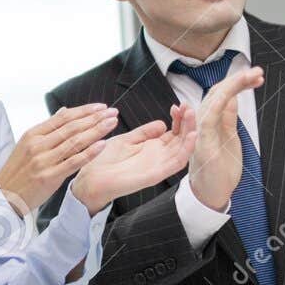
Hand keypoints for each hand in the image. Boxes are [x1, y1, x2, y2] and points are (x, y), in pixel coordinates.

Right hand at [0, 104, 118, 213]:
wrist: (4, 196)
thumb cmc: (17, 171)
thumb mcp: (26, 145)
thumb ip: (47, 129)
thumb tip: (64, 111)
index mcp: (32, 135)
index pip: (62, 118)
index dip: (84, 111)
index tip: (101, 107)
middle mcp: (37, 145)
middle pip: (71, 127)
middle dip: (94, 118)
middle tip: (112, 112)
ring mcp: (43, 160)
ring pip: (74, 142)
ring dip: (96, 131)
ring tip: (111, 124)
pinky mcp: (49, 176)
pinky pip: (73, 162)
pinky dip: (89, 153)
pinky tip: (102, 145)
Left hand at [71, 110, 196, 213]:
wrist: (92, 178)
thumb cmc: (106, 160)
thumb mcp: (127, 140)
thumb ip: (144, 132)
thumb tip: (163, 123)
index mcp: (152, 147)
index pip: (174, 132)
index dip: (178, 118)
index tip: (177, 105)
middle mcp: (159, 156)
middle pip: (181, 138)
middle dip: (187, 122)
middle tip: (189, 106)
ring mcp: (160, 165)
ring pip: (183, 148)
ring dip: (190, 132)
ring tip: (191, 115)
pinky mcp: (157, 174)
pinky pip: (177, 163)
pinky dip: (186, 149)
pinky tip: (190, 135)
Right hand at [186, 66, 263, 210]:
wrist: (210, 193)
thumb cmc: (219, 168)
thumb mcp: (228, 137)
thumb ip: (227, 117)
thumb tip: (232, 96)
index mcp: (210, 121)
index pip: (220, 94)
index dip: (236, 82)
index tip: (255, 76)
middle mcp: (202, 123)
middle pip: (216, 92)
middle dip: (237, 79)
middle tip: (257, 72)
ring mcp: (200, 132)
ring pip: (212, 101)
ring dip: (231, 86)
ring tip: (251, 76)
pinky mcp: (203, 144)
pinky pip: (207, 119)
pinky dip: (217, 104)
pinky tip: (229, 93)